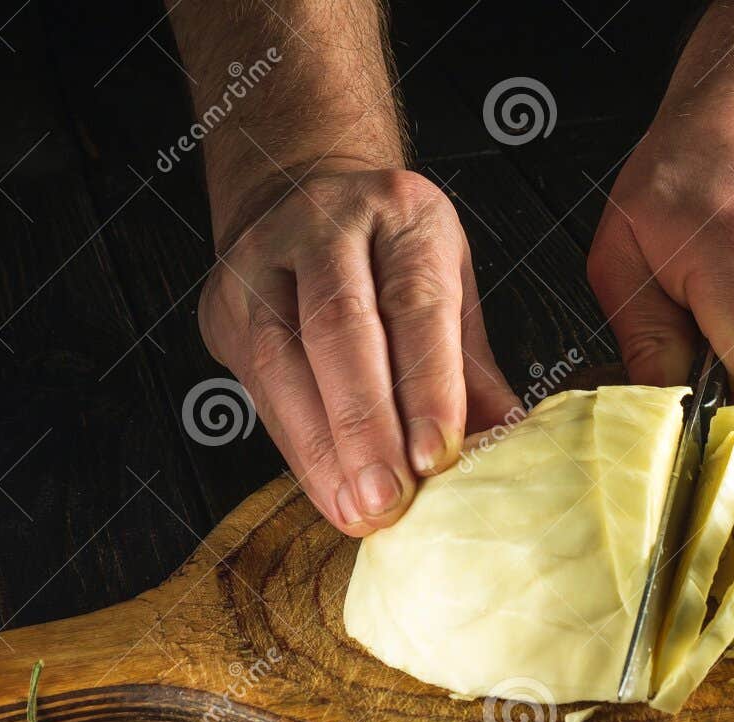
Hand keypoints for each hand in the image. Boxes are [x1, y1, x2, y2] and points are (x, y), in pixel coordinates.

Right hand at [199, 167, 519, 535]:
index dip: (426, 385)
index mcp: (400, 215)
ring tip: (357, 510)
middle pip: (339, 327)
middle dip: (364, 425)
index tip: (435, 457)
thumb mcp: (450, 288)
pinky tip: (329, 491)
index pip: (414, 302)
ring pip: (281, 359)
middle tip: (388, 499)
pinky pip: (259, 387)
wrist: (301, 198)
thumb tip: (510, 448)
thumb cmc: (392, 258)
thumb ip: (473, 369)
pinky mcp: (224, 307)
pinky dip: (297, 448)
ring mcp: (261, 261)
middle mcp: (323, 224)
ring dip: (321, 449)